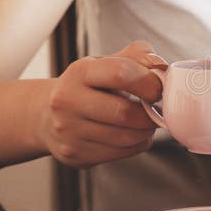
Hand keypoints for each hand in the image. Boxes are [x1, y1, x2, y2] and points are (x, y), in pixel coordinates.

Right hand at [38, 41, 166, 167]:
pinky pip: (122, 153)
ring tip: (146, 122)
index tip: (158, 89)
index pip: (120, 73)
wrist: (48, 115)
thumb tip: (162, 66)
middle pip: (124, 113)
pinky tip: (133, 134)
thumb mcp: (107, 63)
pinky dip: (137, 144)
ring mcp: (68, 131)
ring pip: (126, 137)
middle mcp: (67, 101)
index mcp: (79, 72)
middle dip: (150, 114)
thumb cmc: (89, 86)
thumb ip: (138, 57)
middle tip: (158, 110)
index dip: (148, 82)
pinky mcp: (75, 154)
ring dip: (146, 131)